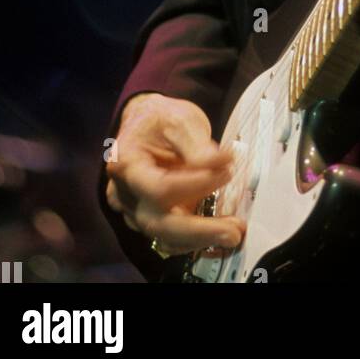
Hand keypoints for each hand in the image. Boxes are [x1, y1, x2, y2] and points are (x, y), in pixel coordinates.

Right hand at [104, 93, 245, 257]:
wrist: (148, 123)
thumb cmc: (160, 119)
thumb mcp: (180, 119)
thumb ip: (198, 145)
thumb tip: (223, 163)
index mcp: (126, 163)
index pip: (158, 187)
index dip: (194, 185)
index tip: (226, 171)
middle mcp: (125, 193)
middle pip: (156, 222)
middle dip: (197, 231)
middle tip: (234, 230)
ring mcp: (135, 210)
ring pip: (164, 236)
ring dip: (200, 238)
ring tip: (233, 231)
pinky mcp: (151, 218)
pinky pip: (169, 239)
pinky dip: (194, 239)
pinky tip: (218, 232)